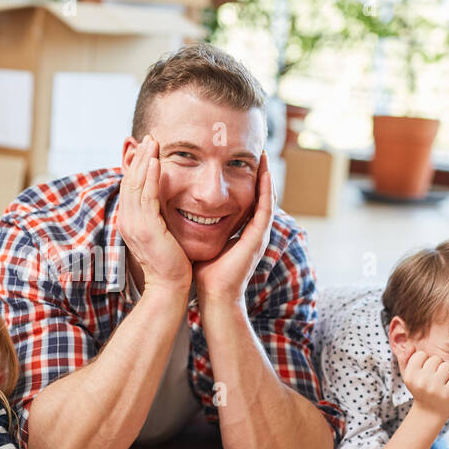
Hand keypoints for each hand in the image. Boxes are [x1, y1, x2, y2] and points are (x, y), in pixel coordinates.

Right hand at [118, 135, 190, 293]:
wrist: (170, 286)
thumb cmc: (170, 264)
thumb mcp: (160, 234)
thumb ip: (157, 217)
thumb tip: (162, 202)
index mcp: (129, 222)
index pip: (129, 188)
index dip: (136, 167)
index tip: (146, 149)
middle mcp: (127, 221)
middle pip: (129, 182)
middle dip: (139, 158)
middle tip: (148, 138)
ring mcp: (134, 224)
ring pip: (136, 185)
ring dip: (145, 161)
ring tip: (153, 142)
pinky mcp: (146, 227)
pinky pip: (147, 196)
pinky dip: (151, 176)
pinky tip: (157, 161)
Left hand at [192, 151, 273, 305]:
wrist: (214, 296)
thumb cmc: (205, 274)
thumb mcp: (201, 241)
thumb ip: (197, 227)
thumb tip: (181, 212)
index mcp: (242, 232)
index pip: (247, 199)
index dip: (246, 180)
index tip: (239, 161)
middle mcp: (254, 231)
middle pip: (260, 195)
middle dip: (259, 173)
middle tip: (256, 151)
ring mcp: (259, 234)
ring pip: (267, 198)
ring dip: (266, 176)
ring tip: (262, 156)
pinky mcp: (258, 238)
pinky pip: (266, 209)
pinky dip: (266, 190)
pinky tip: (265, 173)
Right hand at [401, 349, 448, 420]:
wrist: (429, 413)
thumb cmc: (420, 391)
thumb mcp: (409, 376)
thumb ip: (406, 359)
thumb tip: (411, 346)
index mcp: (410, 375)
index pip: (421, 354)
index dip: (425, 361)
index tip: (425, 372)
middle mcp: (421, 381)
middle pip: (436, 359)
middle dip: (438, 366)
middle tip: (435, 378)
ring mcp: (435, 388)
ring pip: (448, 366)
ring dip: (448, 373)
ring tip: (443, 382)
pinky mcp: (448, 394)